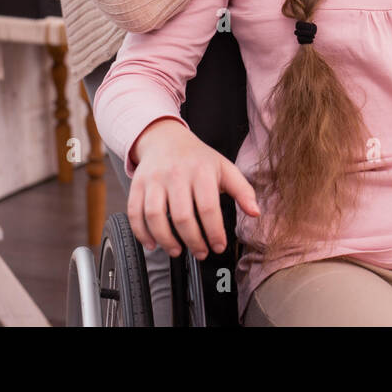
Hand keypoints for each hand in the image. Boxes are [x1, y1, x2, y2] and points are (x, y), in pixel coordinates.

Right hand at [127, 118, 259, 259]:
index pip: (208, 208)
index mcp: (201, 171)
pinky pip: (135, 213)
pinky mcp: (137, 185)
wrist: (165, 139)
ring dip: (166, 240)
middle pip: (182, 216)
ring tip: (177, 251)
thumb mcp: (225, 168)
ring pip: (155, 216)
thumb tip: (256, 212)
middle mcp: (176, 174)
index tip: (218, 246)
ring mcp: (154, 180)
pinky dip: (141, 233)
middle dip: (193, 241)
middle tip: (201, 252)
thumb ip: (243, 190)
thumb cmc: (197, 158)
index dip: (214, 232)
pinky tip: (152, 243)